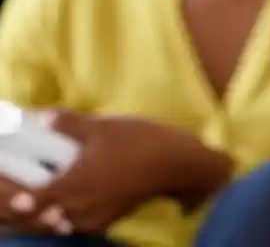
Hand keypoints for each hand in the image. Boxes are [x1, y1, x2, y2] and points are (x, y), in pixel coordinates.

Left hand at [5, 111, 229, 235]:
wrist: (178, 164)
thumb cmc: (138, 143)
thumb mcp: (102, 127)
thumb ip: (69, 123)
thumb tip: (44, 117)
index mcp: (70, 185)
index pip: (30, 201)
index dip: (18, 198)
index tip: (15, 189)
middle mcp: (78, 207)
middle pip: (42, 218)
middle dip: (34, 209)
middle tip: (33, 192)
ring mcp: (95, 216)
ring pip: (61, 224)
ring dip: (53, 215)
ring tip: (54, 200)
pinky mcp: (111, 218)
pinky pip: (81, 225)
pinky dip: (73, 218)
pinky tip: (77, 204)